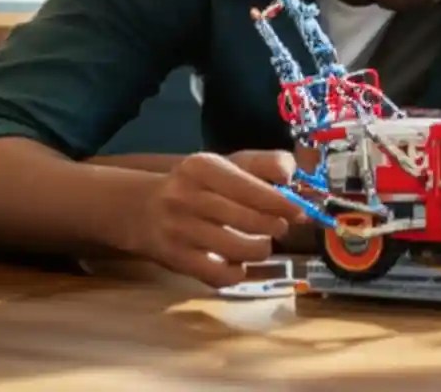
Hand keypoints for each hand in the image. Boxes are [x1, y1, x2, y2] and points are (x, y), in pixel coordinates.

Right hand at [123, 150, 307, 286]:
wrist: (140, 209)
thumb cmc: (196, 185)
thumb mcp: (226, 165)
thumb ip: (264, 164)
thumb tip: (296, 175)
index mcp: (204, 167)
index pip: (251, 187)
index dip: (281, 202)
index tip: (299, 211)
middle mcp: (188, 196)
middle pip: (250, 219)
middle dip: (275, 226)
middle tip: (280, 227)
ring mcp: (181, 230)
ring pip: (241, 249)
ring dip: (261, 249)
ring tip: (260, 243)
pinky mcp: (177, 260)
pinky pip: (221, 275)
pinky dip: (238, 272)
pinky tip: (240, 264)